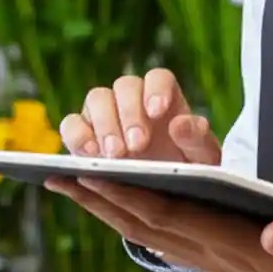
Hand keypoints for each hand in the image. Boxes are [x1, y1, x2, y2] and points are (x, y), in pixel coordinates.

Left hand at [46, 178, 272, 271]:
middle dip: (102, 200)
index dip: (131, 196)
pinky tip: (129, 209)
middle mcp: (223, 260)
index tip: (93, 174)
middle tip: (59, 174)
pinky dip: (142, 221)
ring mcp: (223, 266)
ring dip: (112, 211)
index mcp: (243, 249)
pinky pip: (173, 242)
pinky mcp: (231, 265)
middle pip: (149, 228)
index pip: (174, 218)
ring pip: (155, 237)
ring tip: (78, 186)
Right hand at [59, 68, 220, 162]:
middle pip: (125, 87)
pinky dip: (77, 136)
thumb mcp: (201, 159)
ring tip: (114, 156)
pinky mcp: (83, 135)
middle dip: (129, 114)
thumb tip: (180, 124)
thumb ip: (197, 139)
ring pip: (97, 99)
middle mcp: (132, 99)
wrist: (162, 193)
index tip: (157, 111)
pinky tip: (89, 157)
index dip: (156, 90)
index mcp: (165, 97)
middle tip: (137, 146)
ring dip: (103, 124)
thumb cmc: (186, 169)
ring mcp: (105, 114)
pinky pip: (71, 124)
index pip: (158, 78)